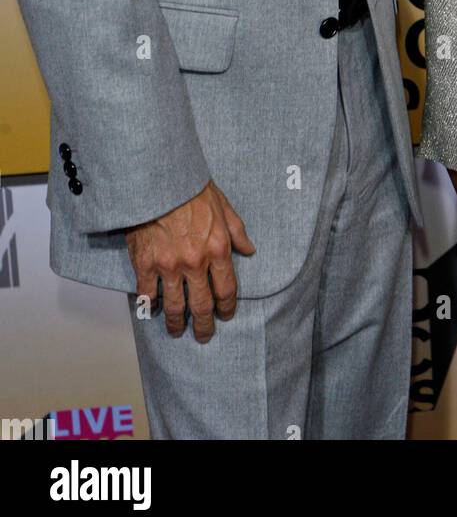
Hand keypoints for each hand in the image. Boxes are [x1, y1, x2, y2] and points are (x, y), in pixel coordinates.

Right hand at [126, 180, 255, 341]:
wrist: (159, 180)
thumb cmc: (191, 189)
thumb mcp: (223, 206)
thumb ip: (238, 231)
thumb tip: (250, 250)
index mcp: (218, 249)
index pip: (227, 289)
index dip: (227, 307)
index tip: (225, 315)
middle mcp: (196, 262)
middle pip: (202, 305)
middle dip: (205, 326)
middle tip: (204, 336)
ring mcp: (170, 266)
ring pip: (175, 307)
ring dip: (177, 323)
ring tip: (177, 331)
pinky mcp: (146, 264)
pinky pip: (148, 295)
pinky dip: (151, 307)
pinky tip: (154, 311)